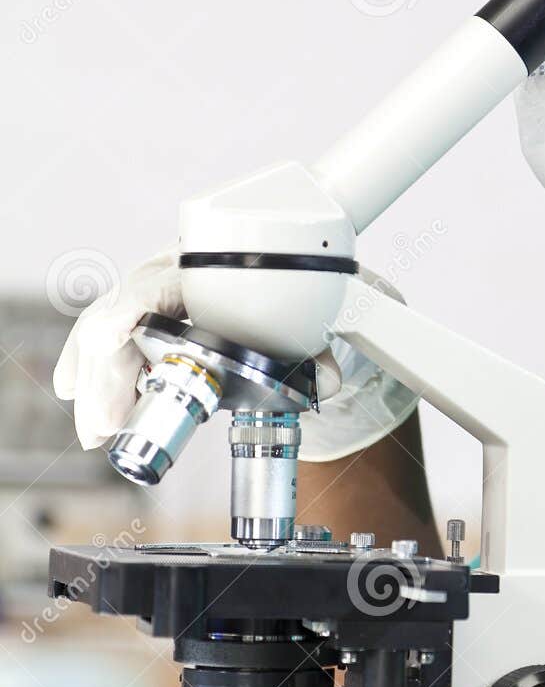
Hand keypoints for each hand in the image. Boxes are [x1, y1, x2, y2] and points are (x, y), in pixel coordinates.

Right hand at [53, 251, 416, 461]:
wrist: (273, 256)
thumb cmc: (278, 283)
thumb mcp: (300, 314)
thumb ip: (314, 349)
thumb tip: (326, 382)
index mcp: (199, 267)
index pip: (151, 285)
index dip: (125, 311)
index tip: (110, 339)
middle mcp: (164, 273)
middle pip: (115, 317)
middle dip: (105, 375)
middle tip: (106, 426)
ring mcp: (147, 290)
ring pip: (102, 328)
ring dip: (92, 382)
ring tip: (95, 430)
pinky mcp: (140, 311)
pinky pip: (104, 334)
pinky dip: (87, 367)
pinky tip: (76, 395)